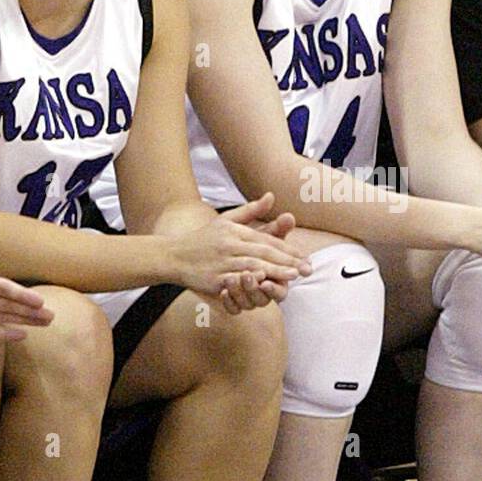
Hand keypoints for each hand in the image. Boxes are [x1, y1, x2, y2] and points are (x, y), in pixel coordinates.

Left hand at [0, 262, 53, 343]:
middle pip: (8, 304)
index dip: (21, 295)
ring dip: (24, 320)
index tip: (39, 301)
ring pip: (3, 318)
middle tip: (51, 315)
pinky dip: (5, 334)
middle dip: (30, 309)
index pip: (1, 288)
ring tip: (45, 324)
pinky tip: (22, 335)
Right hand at [174, 193, 311, 305]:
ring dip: (275, 271)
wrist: (173, 255)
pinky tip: (265, 285)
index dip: (288, 249)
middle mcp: (230, 244)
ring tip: (294, 276)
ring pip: (254, 265)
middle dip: (288, 261)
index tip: (305, 257)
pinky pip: (236, 280)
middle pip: (264, 252)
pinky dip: (251, 282)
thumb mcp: (226, 220)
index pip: (267, 240)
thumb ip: (251, 211)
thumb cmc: (202, 239)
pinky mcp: (214, 277)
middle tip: (308, 269)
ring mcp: (222, 261)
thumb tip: (271, 196)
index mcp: (235, 231)